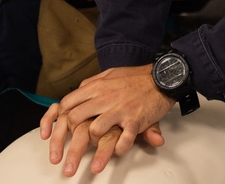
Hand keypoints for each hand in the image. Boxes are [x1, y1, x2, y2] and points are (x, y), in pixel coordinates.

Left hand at [39, 66, 171, 175]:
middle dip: (72, 135)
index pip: (68, 102)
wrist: (161, 78)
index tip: (65, 125)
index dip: (63, 116)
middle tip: (75, 144)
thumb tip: (81, 89)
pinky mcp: (134, 120)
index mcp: (97, 86)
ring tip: (99, 146)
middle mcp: (104, 98)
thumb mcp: (110, 74)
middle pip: (76, 119)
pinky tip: (119, 150)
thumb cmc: (136, 77)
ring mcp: (119, 110)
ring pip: (95, 131)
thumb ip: (94, 82)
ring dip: (95, 143)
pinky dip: (118, 149)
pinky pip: (122, 140)